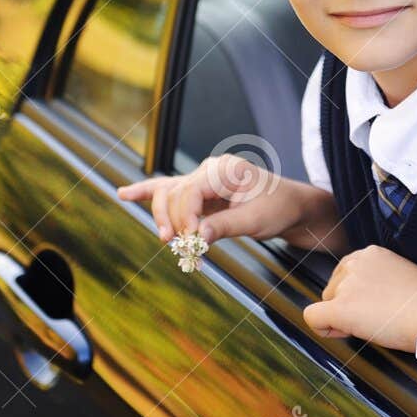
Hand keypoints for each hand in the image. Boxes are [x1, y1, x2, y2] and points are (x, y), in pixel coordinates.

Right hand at [117, 154, 309, 245]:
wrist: (292, 207)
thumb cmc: (279, 209)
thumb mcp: (257, 220)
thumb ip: (225, 226)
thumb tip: (197, 236)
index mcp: (225, 169)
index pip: (190, 190)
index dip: (185, 217)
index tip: (191, 241)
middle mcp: (210, 170)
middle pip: (173, 192)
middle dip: (173, 220)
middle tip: (180, 246)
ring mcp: (203, 180)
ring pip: (168, 194)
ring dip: (164, 219)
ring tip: (168, 239)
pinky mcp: (200, 194)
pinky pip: (170, 194)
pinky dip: (147, 194)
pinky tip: (123, 194)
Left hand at [302, 245, 416, 352]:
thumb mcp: (397, 280)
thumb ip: (375, 283)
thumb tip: (359, 303)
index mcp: (370, 254)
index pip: (345, 274)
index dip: (354, 295)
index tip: (375, 306)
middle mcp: (355, 263)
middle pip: (333, 289)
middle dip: (346, 307)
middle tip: (374, 319)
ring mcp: (347, 285)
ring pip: (325, 304)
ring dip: (342, 319)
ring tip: (372, 325)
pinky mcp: (342, 307)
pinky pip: (313, 317)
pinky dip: (323, 329)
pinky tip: (345, 332)